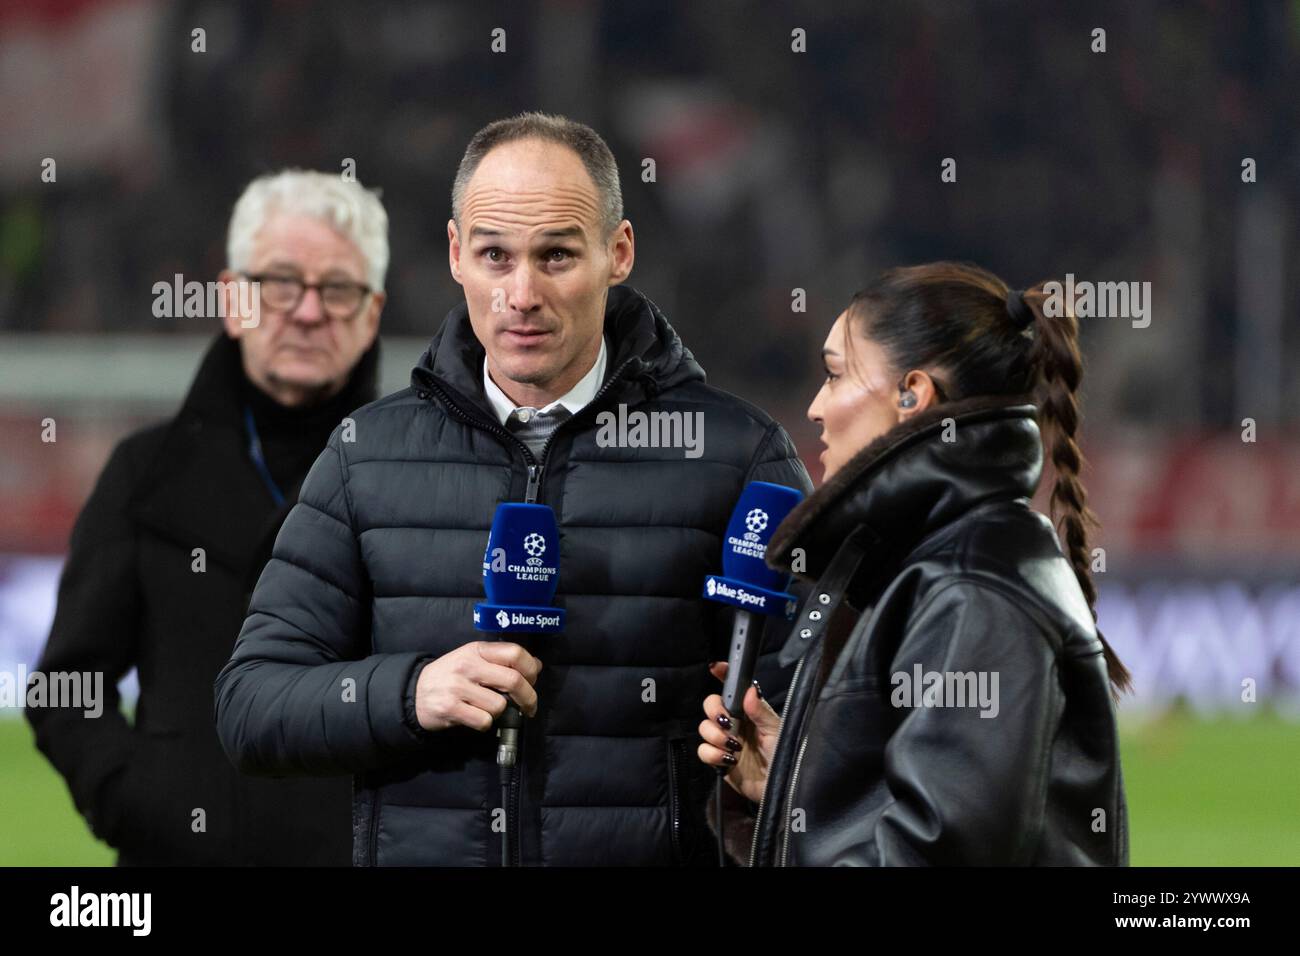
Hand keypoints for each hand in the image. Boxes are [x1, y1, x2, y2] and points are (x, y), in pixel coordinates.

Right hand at [414, 641, 541, 731]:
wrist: (414, 692)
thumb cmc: (451, 675)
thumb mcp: (473, 659)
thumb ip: (502, 661)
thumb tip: (536, 665)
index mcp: (476, 650)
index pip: (514, 653)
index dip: (531, 669)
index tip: (533, 681)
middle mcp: (468, 665)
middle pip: (513, 680)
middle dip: (528, 698)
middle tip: (529, 707)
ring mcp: (458, 687)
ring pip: (499, 705)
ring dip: (500, 712)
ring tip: (487, 709)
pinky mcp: (450, 708)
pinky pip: (484, 721)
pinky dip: (485, 723)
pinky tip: (475, 717)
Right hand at [696, 661, 781, 802]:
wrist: (783, 787)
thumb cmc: (786, 755)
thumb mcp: (777, 731)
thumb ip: (760, 711)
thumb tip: (749, 690)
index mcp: (750, 712)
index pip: (733, 688)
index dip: (723, 675)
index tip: (716, 668)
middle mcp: (736, 723)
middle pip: (711, 705)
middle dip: (714, 711)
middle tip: (726, 721)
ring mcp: (726, 742)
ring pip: (703, 728)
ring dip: (715, 735)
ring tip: (734, 746)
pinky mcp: (719, 762)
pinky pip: (703, 751)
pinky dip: (713, 754)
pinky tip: (729, 760)